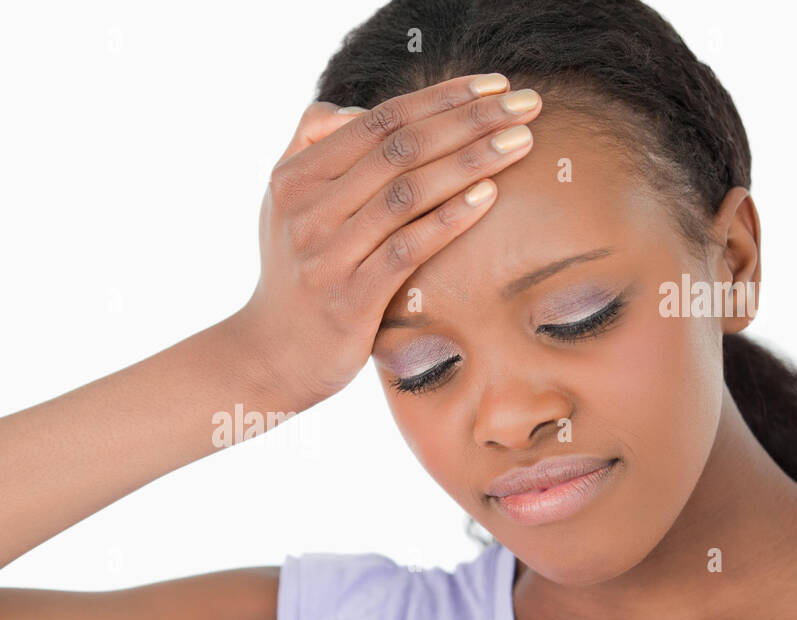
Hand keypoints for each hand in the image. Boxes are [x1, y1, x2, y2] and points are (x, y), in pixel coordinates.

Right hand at [232, 73, 541, 406]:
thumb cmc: (293, 275)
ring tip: (521, 141)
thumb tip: (356, 110)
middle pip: (400, 149)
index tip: (495, 85)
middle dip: (470, 120)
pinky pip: (407, 250)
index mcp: (295, 178)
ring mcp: (326, 256)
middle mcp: (306, 211)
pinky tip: (488, 196)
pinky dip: (449, 219)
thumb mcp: (284, 205)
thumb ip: (311, 148)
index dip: (442, 97)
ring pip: (407, 193)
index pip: (380, 121)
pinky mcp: (349, 301)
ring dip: (471, 161)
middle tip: (527, 104)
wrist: (269, 356)